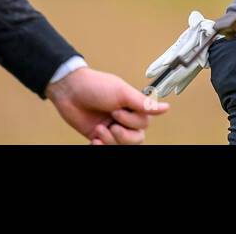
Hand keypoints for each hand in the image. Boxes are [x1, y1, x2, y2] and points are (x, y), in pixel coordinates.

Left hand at [46, 67, 168, 144]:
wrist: (69, 92)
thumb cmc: (95, 86)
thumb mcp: (122, 93)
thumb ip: (144, 104)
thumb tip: (166, 108)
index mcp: (132, 106)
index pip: (143, 124)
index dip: (131, 121)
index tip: (116, 110)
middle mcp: (123, 118)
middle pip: (136, 138)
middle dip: (123, 135)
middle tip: (110, 124)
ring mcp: (111, 128)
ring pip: (121, 145)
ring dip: (110, 140)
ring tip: (99, 130)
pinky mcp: (98, 136)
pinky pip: (106, 149)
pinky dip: (101, 147)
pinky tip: (94, 139)